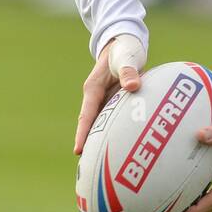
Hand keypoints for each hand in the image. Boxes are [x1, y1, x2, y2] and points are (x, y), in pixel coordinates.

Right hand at [74, 34, 145, 155]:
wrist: (125, 43)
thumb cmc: (124, 49)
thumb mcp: (126, 56)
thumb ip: (129, 70)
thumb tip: (133, 86)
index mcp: (93, 89)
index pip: (86, 116)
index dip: (82, 133)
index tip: (78, 151)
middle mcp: (97, 98)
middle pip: (91, 126)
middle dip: (89, 145)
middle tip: (89, 168)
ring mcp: (107, 101)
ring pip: (103, 125)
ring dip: (103, 142)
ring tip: (105, 166)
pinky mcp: (117, 102)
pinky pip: (116, 121)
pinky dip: (119, 134)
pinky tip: (126, 149)